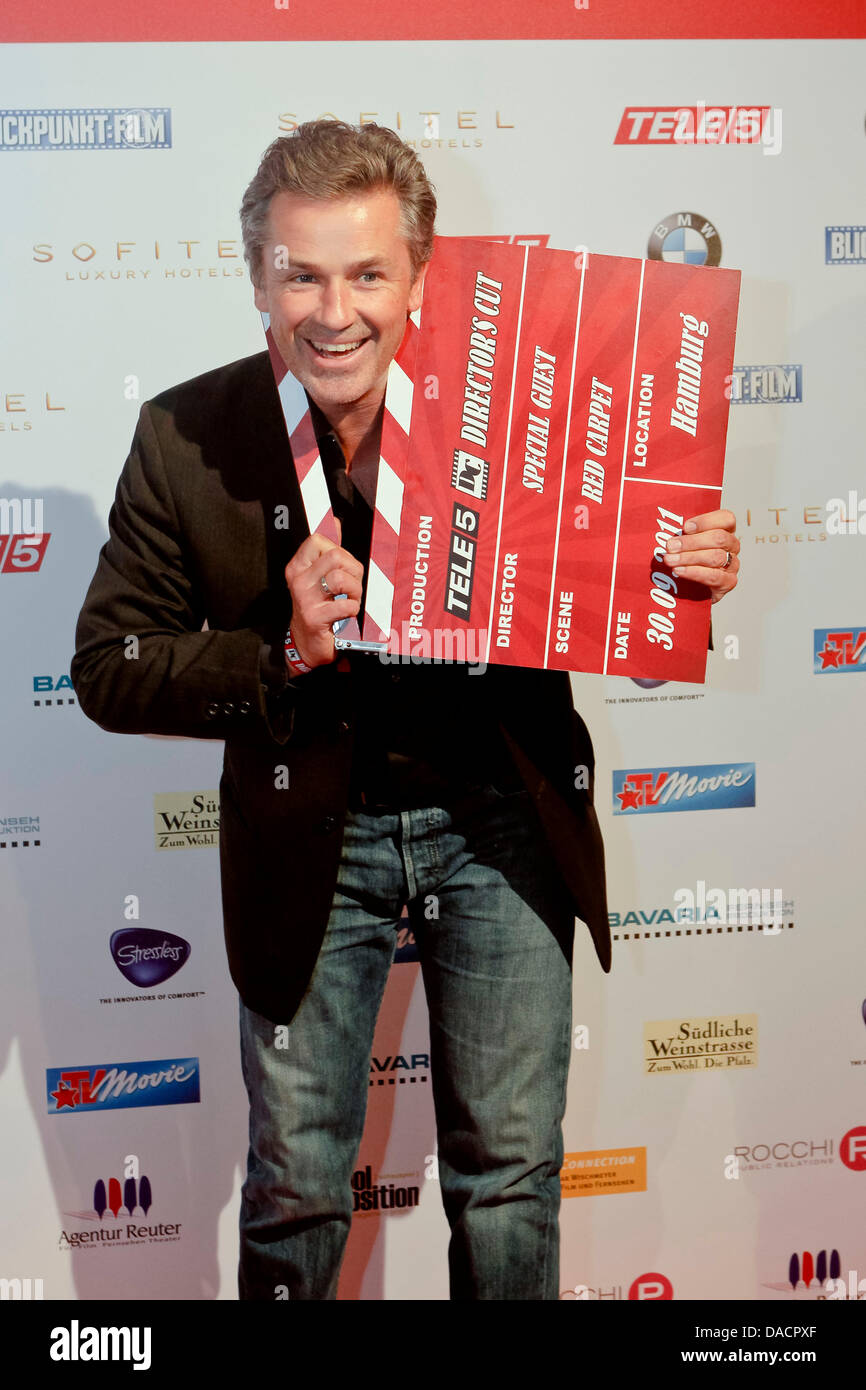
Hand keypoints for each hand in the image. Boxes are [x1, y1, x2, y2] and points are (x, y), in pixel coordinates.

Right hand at [283, 522, 362, 667]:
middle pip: (335, 555)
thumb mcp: (319, 576)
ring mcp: (305, 598)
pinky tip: (346, 616)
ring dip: (355, 591)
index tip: (341, 568)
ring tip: (349, 601)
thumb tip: (335, 522)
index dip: (339, 551)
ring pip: (341, 578)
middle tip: (350, 586)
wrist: (306, 644)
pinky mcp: (314, 617)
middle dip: (352, 571)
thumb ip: (328, 549)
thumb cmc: (318, 607)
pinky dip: (353, 610)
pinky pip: (346, 605)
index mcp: (298, 566)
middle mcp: (298, 579)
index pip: (318, 539)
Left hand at [662, 508, 739, 603]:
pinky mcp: (728, 582)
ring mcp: (733, 564)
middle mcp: (732, 546)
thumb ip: (681, 534)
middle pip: (719, 538)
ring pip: (716, 557)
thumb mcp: (685, 543)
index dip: (706, 521)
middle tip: (670, 546)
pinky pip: (714, 576)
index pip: (726, 519)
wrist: (692, 590)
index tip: (685, 527)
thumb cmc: (687, 559)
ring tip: (670, 560)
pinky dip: (694, 572)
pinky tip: (679, 571)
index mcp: (725, 530)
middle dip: (691, 542)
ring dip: (689, 557)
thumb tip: (665, 530)